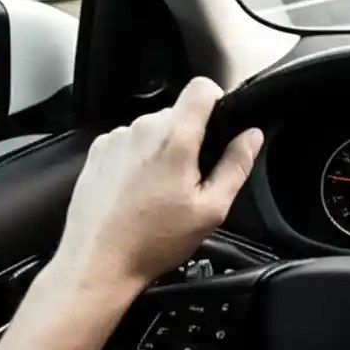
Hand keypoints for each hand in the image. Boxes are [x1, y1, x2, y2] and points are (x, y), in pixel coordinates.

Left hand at [47, 77, 263, 294]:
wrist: (97, 262)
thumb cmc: (152, 241)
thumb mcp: (210, 210)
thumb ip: (236, 166)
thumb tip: (252, 136)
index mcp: (174, 137)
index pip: (201, 87)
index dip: (217, 100)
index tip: (219, 124)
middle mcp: (141, 129)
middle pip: (178, 113)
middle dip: (190, 138)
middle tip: (189, 180)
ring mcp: (115, 139)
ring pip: (153, 130)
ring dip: (162, 150)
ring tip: (159, 192)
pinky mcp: (98, 152)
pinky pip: (128, 143)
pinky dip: (137, 160)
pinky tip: (136, 192)